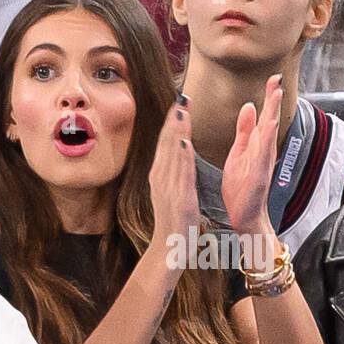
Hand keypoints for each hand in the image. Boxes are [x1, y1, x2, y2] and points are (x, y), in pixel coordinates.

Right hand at [148, 96, 201, 253]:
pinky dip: (181, 156)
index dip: (172, 121)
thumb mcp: (173, 190)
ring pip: (172, 153)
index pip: (165, 142)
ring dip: (177, 131)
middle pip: (166, 142)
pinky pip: (180, 173)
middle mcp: (160, 178)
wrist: (169, 246)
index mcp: (159, 175)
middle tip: (181, 98)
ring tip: (182, 111)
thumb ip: (176, 170)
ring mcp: (167, 187)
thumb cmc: (174, 220)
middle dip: (174, 119)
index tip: (179, 103)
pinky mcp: (178, 197)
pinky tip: (184, 141)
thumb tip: (181, 148)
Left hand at [221, 74, 283, 238]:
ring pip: (269, 134)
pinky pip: (263, 155)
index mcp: (257, 145)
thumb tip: (249, 106)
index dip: (268, 96)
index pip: (264, 115)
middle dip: (274, 99)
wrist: (245, 216)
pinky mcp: (258, 175)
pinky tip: (268, 126)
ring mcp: (262, 163)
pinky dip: (266, 139)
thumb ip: (245, 130)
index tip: (272, 77)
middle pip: (270, 120)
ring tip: (276, 94)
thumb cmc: (242, 188)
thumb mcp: (240, 153)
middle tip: (277, 78)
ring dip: (273, 113)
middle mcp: (263, 151)